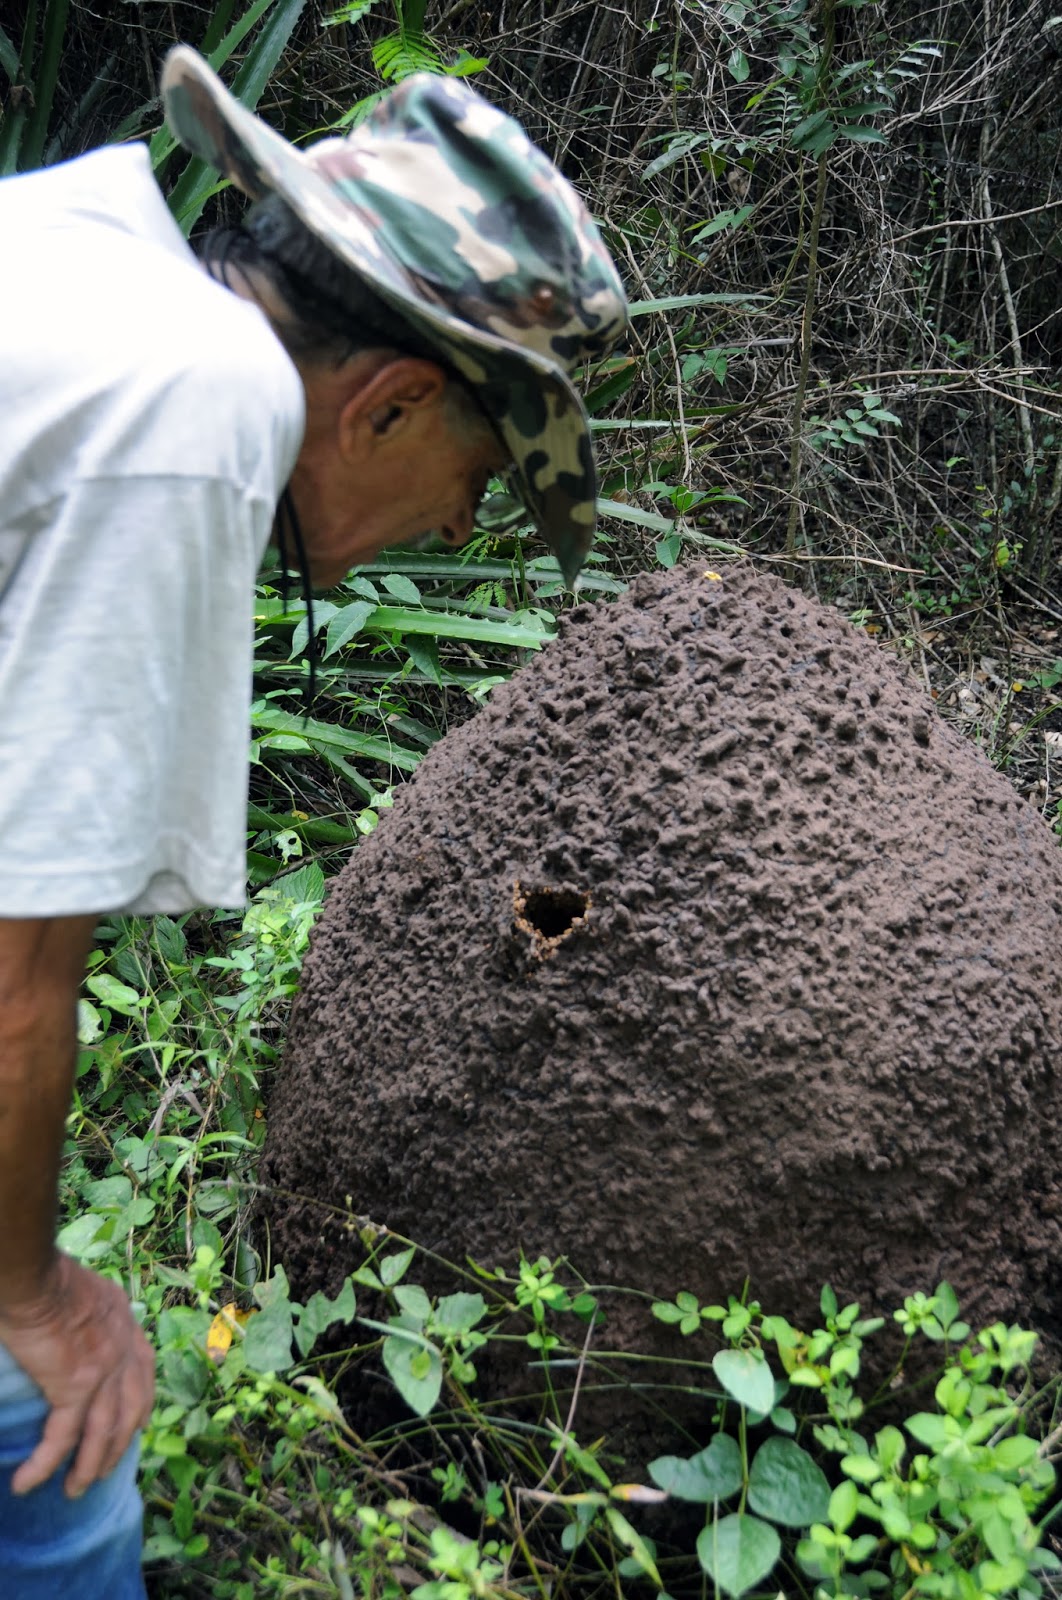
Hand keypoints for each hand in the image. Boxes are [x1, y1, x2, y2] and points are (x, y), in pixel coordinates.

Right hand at [0, 1253, 154, 1496]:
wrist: (33, 1276)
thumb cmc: (46, 1275)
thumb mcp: (85, 1290)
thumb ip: (90, 1313)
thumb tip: (76, 1326)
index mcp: (124, 1322)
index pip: (143, 1370)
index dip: (141, 1402)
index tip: (137, 1425)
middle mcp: (122, 1348)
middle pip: (130, 1408)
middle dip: (119, 1444)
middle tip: (103, 1470)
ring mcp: (103, 1370)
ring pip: (102, 1433)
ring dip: (89, 1466)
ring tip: (74, 1490)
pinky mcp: (75, 1387)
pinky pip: (61, 1438)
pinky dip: (45, 1464)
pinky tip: (27, 1482)